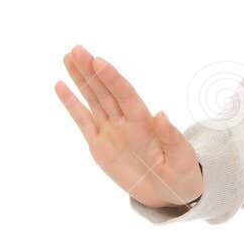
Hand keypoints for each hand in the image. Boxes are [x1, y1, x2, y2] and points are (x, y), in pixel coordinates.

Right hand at [55, 44, 203, 208]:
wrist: (169, 194)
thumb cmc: (181, 175)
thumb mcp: (182, 159)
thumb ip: (171, 138)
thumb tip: (161, 114)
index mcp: (145, 122)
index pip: (125, 94)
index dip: (112, 78)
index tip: (99, 61)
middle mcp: (125, 121)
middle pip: (105, 91)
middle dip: (91, 70)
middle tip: (77, 49)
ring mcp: (111, 131)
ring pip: (92, 99)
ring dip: (80, 79)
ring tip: (68, 57)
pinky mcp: (99, 145)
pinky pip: (82, 121)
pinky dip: (71, 104)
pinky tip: (60, 86)